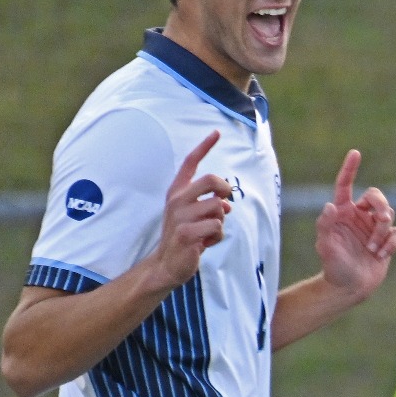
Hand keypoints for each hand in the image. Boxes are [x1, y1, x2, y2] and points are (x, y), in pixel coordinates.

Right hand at [147, 130, 232, 290]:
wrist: (167, 264)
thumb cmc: (185, 237)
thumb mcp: (196, 217)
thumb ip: (211, 205)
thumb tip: (227, 205)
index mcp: (177, 191)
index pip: (191, 163)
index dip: (204, 146)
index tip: (217, 132)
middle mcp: (177, 200)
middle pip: (211, 180)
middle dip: (225, 190)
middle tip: (226, 203)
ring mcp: (180, 216)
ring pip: (217, 207)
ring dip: (220, 221)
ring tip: (208, 232)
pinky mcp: (186, 233)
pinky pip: (216, 227)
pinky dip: (217, 237)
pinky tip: (205, 244)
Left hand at [315, 150, 395, 299]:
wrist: (349, 287)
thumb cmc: (333, 266)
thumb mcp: (325, 246)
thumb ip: (325, 225)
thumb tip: (329, 206)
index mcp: (342, 212)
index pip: (345, 185)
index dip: (350, 169)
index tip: (355, 153)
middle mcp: (359, 215)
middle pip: (376, 196)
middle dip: (381, 205)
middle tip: (381, 219)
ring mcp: (373, 227)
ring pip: (388, 214)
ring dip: (382, 232)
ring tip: (372, 249)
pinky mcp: (386, 240)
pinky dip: (391, 243)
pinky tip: (380, 255)